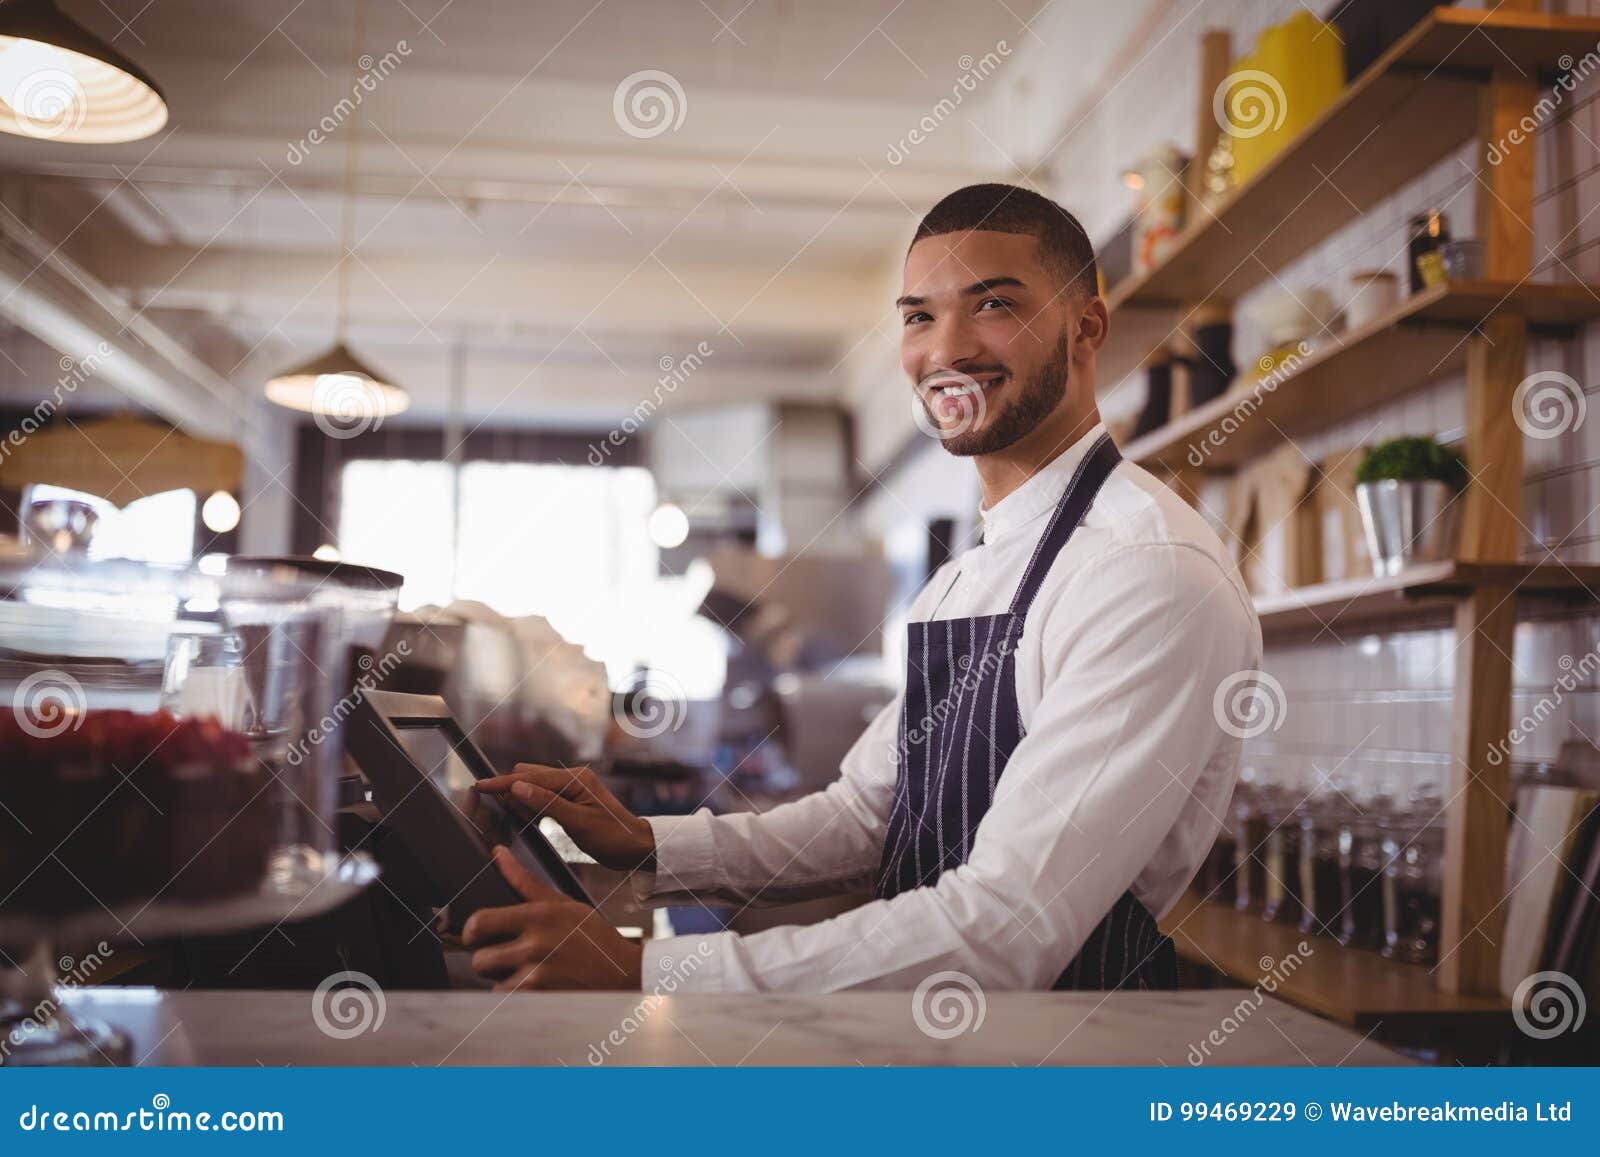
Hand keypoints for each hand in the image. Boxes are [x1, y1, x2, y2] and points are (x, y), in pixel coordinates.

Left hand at [463, 846, 642, 990]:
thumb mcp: (563, 904)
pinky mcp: (540, 999)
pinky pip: (506, 1000)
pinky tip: (535, 988)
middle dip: (489, 959)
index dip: (471, 931)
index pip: (479, 922)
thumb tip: (498, 853)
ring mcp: (537, 975)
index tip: (476, 935)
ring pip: (492, 983)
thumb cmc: (591, 938)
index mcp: (539, 915)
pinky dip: (515, 997)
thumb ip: (525, 881)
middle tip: (508, 957)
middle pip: (479, 959)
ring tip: (526, 972)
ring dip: (503, 980)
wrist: (623, 974)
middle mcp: (535, 945)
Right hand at [473, 764, 654, 870]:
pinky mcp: (572, 798)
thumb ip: (546, 804)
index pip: (530, 777)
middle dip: (510, 788)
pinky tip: (527, 817)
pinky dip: (531, 804)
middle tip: (496, 808)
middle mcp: (573, 777)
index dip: (502, 782)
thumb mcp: (578, 823)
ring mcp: (573, 787)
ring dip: (520, 797)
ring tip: (510, 814)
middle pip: (530, 775)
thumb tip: (517, 787)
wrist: (635, 847)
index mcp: (575, 779)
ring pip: (535, 785)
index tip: (479, 785)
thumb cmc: (612, 836)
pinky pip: (544, 795)